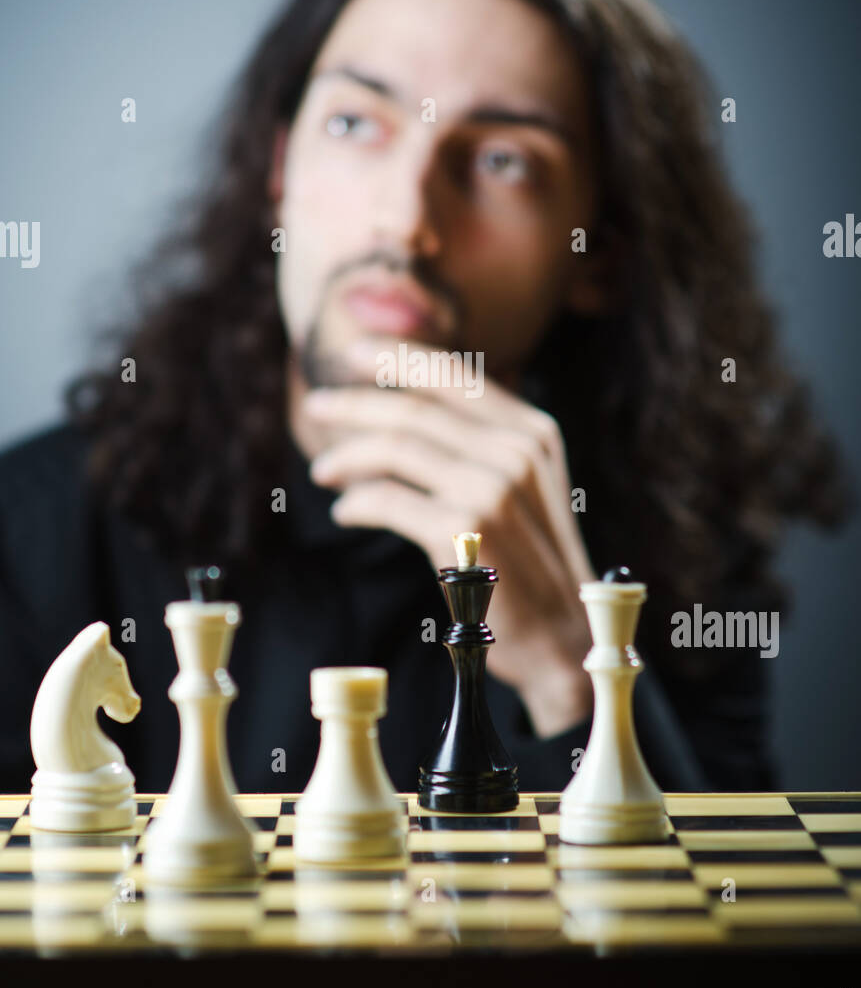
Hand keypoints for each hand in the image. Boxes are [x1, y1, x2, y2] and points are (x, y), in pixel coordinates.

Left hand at [303, 344, 595, 736]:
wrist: (562, 636)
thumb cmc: (531, 563)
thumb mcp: (524, 487)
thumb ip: (482, 444)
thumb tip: (406, 409)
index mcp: (532, 432)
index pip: (454, 374)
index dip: (398, 356)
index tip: (352, 351)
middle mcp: (516, 451)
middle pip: (415, 409)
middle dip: (355, 404)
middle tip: (315, 407)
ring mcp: (492, 489)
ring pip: (395, 449)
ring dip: (347, 455)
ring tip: (323, 470)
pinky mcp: (463, 532)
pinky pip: (387, 500)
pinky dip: (357, 503)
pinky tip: (345, 511)